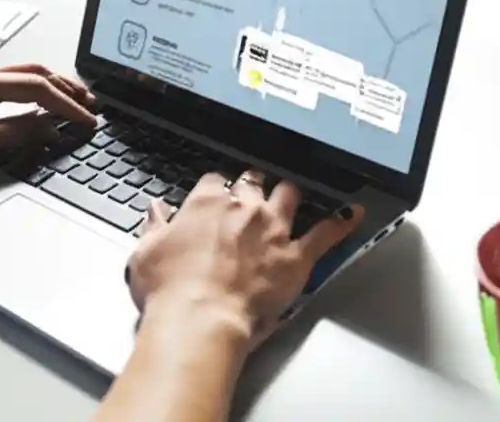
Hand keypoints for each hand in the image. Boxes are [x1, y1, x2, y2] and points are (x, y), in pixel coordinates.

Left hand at [0, 63, 96, 175]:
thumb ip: (12, 134)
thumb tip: (47, 129)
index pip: (38, 89)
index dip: (67, 106)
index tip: (86, 121)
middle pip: (35, 73)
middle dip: (67, 87)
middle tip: (91, 105)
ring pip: (23, 74)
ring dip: (51, 85)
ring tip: (73, 101)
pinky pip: (9, 83)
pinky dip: (33, 90)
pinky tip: (37, 104)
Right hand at [126, 170, 363, 349]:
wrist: (199, 318)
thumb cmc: (171, 290)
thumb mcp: (147, 251)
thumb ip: (154, 226)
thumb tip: (156, 211)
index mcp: (207, 203)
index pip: (214, 181)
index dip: (216, 189)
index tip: (216, 197)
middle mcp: (244, 208)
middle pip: (254, 182)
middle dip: (253, 187)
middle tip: (252, 195)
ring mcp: (274, 229)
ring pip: (290, 194)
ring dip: (290, 194)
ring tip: (293, 194)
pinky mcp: (296, 256)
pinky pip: (327, 233)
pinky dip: (342, 222)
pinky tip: (352, 214)